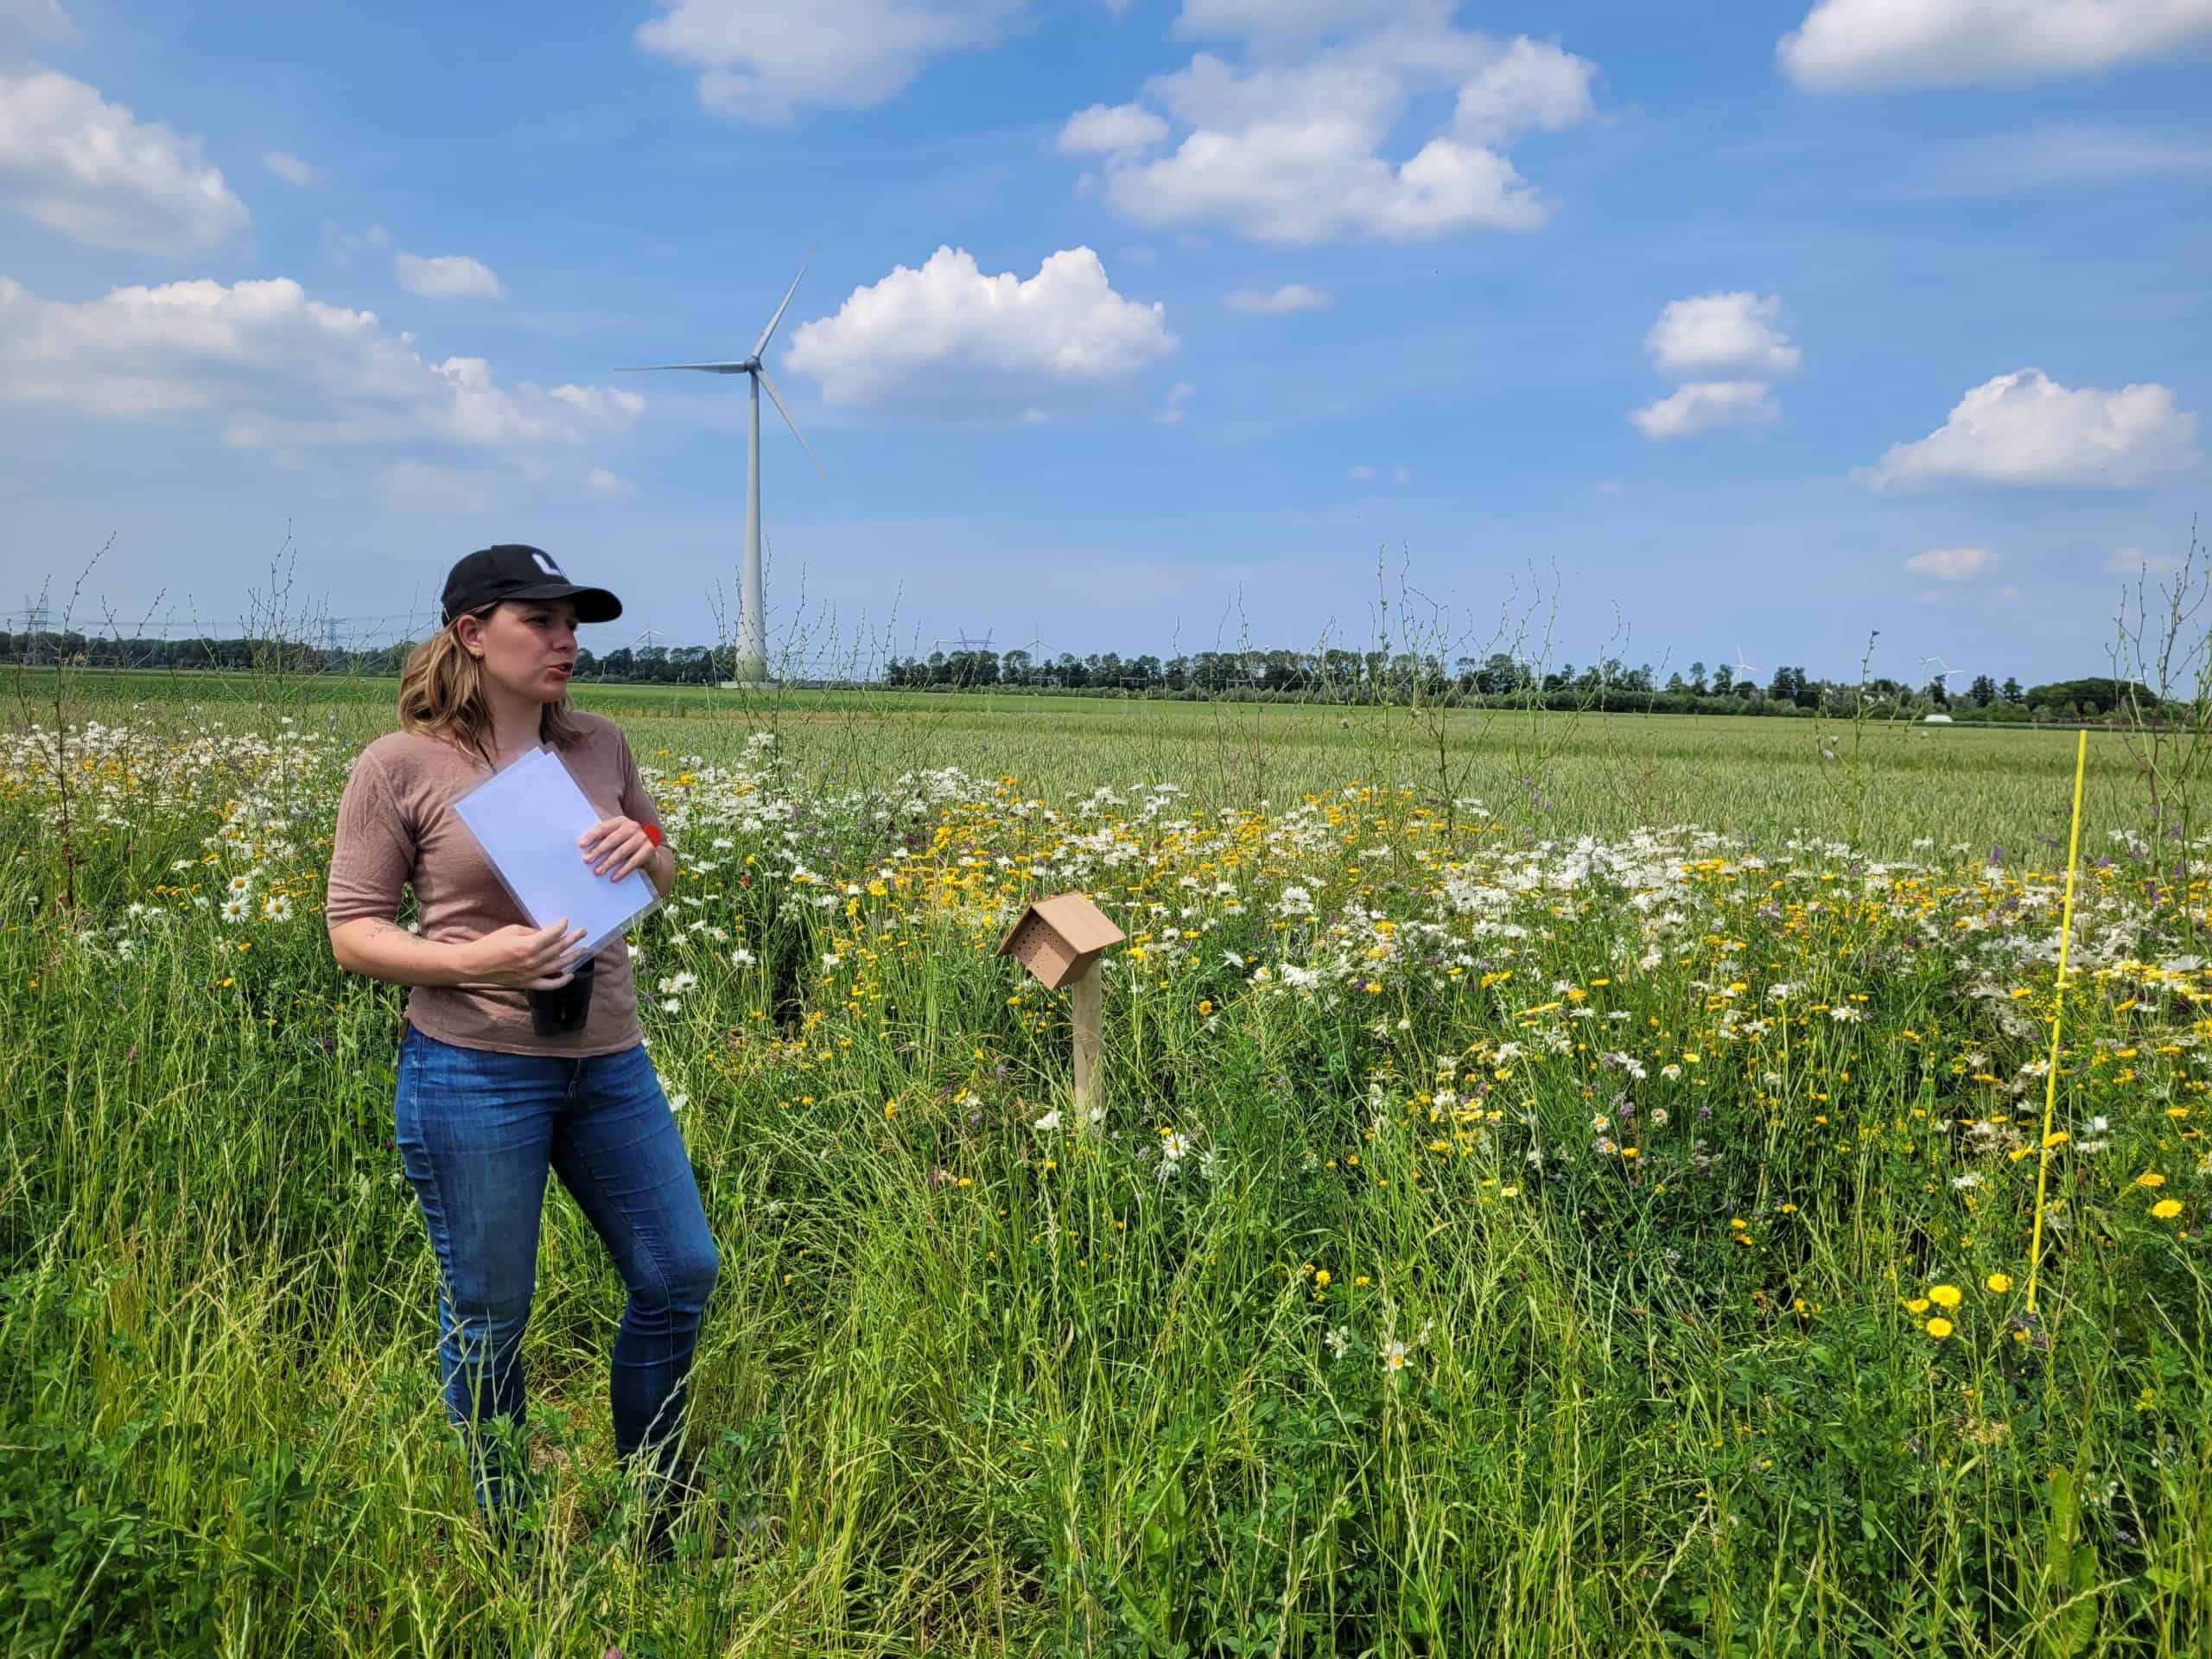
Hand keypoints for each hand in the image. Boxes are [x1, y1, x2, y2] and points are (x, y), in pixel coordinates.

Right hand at [466, 919, 588, 989]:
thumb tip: (547, 934)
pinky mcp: (528, 983)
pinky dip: (562, 981)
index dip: (562, 927)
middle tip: (583, 932)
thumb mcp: (511, 931)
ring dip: (573, 957)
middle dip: (573, 939)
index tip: (566, 921)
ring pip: (559, 966)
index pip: (552, 935)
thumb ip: (532, 932)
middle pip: (559, 949)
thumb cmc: (491, 944)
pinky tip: (571, 974)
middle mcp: (532, 961)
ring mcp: (532, 974)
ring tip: (583, 950)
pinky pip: (550, 984)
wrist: (475, 964)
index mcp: (527, 946)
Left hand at [580, 815, 659, 881]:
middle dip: (598, 851)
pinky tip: (613, 878)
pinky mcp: (650, 849)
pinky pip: (634, 862)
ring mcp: (643, 837)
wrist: (648, 853)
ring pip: (622, 851)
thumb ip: (602, 838)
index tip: (581, 845)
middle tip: (586, 860)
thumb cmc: (624, 845)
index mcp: (621, 821)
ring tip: (597, 872)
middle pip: (612, 839)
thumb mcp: (614, 838)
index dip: (592, 835)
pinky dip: (623, 871)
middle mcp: (633, 826)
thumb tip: (582, 848)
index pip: (604, 827)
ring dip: (608, 863)